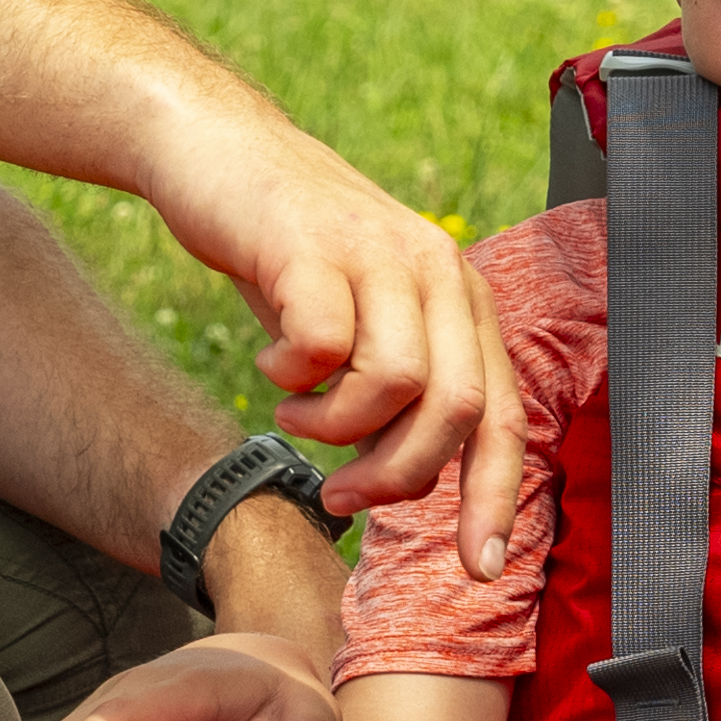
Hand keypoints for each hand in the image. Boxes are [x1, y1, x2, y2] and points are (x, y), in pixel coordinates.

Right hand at [132, 104, 523, 583]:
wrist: (219, 152)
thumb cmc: (291, 251)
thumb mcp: (363, 316)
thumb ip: (396, 389)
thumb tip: (404, 481)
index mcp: (459, 297)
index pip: (502, 415)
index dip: (495, 498)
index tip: (479, 569)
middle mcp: (436, 270)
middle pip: (457, 410)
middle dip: (398, 477)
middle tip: (341, 496)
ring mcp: (379, 252)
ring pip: (398, 384)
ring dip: (337, 428)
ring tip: (294, 416)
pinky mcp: (314, 245)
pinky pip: (324, 347)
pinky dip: (292, 378)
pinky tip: (271, 364)